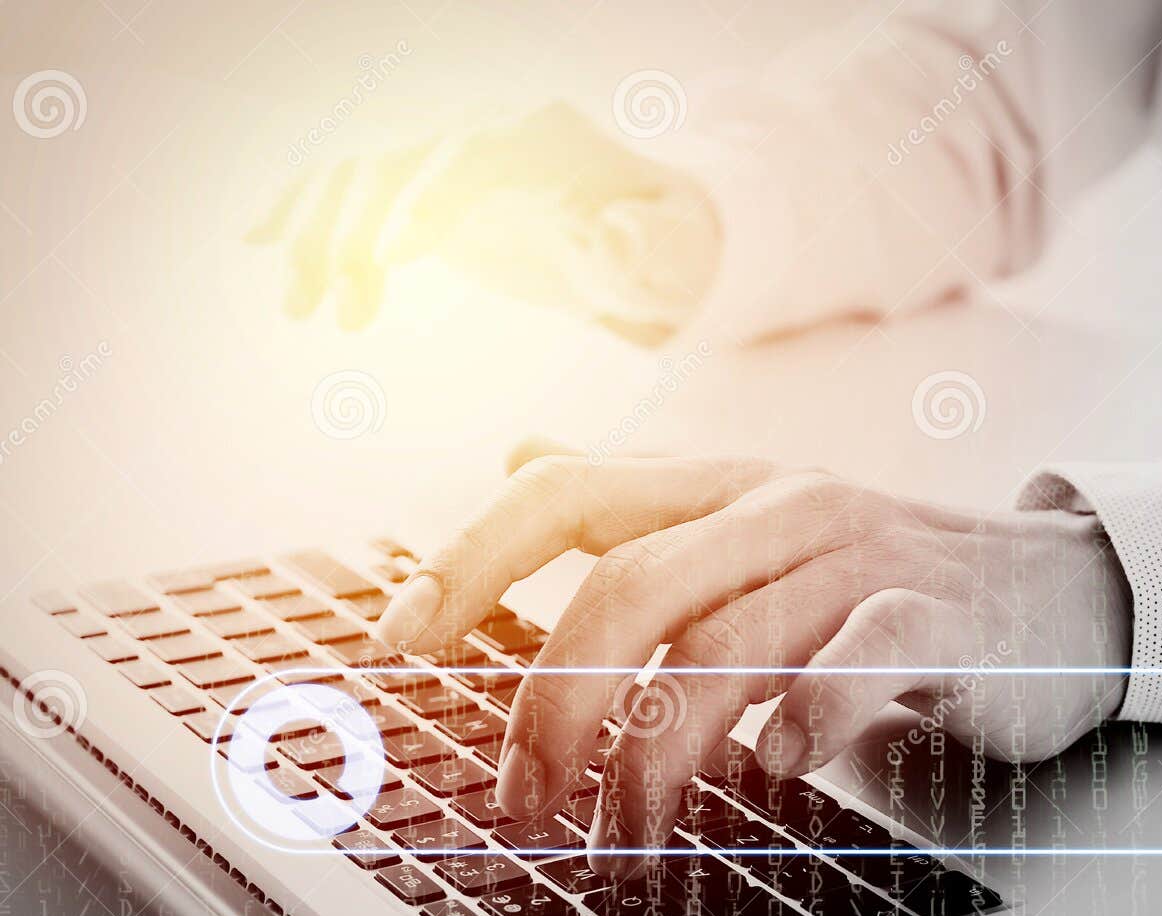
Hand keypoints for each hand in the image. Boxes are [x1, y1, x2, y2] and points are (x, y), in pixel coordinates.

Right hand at [246, 104, 720, 338]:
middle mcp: (478, 117)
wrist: (637, 223)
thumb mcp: (667, 250)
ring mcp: (437, 136)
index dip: (428, 198)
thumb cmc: (659, 247)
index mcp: (542, 132)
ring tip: (301, 312)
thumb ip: (651, 246)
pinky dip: (299, 204)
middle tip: (329, 314)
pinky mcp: (412, 165)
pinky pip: (343, 176)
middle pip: (394, 155)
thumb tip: (621, 233)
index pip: (472, 150)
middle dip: (351, 230)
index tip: (391, 259)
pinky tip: (255, 239)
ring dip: (315, 236)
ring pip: (353, 168)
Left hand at [374, 456, 1132, 874]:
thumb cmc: (886, 579)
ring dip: (653, 758)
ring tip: (627, 835)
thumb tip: (520, 455)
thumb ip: (644, 502)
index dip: (470, 559)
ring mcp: (863, 559)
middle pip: (628, 588)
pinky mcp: (937, 621)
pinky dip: (801, 725)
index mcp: (725, 485)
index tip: (401, 638)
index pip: (569, 492)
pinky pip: (853, 666)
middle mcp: (784, 507)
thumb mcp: (758, 524)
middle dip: (553, 703)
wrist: (1060, 592)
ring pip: (722, 648)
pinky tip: (775, 772)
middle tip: (527, 799)